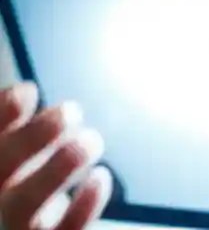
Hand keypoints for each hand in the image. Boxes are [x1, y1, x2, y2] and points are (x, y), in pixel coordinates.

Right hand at [0, 83, 111, 229]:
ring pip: (22, 205)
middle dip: (33, 137)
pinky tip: (101, 176)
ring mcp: (12, 227)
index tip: (30, 90)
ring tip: (91, 139)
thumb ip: (16, 132)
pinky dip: (84, 205)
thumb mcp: (17, 158)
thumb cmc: (20, 190)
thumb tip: (25, 92)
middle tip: (72, 111)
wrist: (22, 228)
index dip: (1, 114)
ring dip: (59, 167)